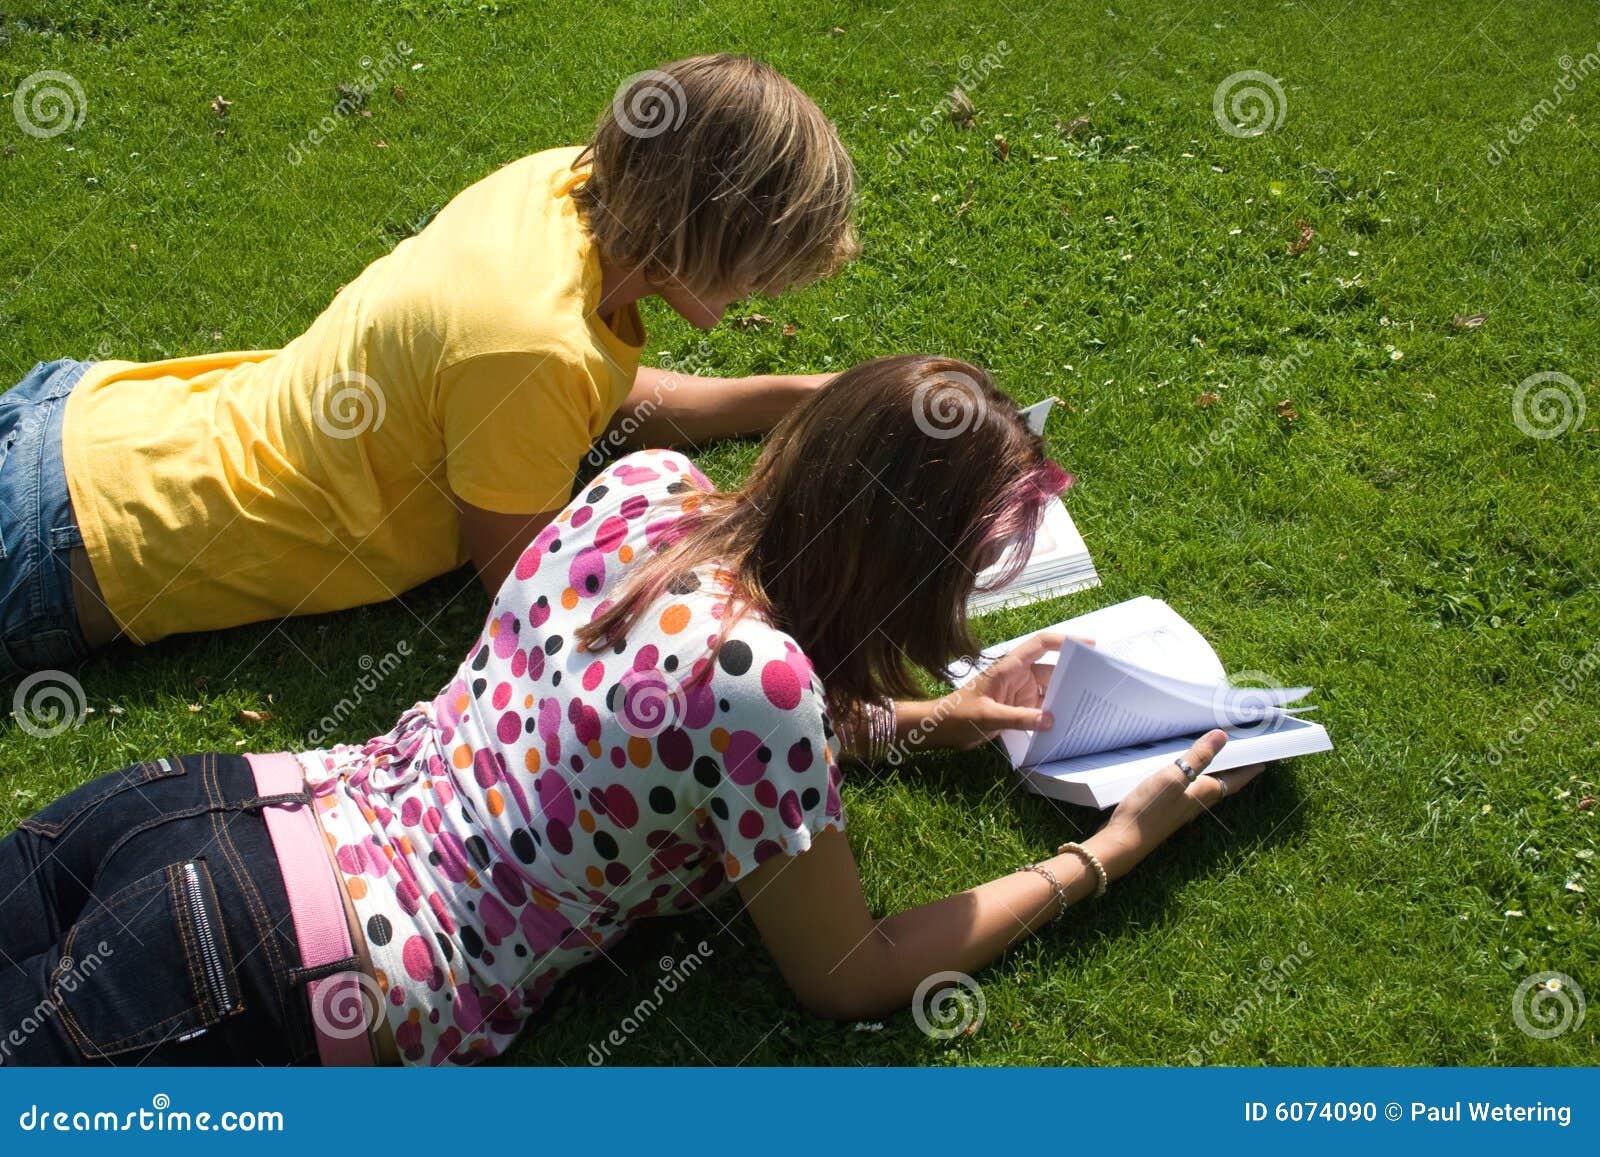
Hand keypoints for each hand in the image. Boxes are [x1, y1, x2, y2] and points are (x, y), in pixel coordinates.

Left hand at [917, 631, 1084, 749]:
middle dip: (1072, 676)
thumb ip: (1018, 718)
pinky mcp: (1019, 709)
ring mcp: (1020, 693)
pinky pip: (1041, 710)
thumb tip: (1050, 720)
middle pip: (1051, 671)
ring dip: (1064, 699)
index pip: (1041, 645)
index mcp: (1009, 667)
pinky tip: (1068, 724)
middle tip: (1098, 686)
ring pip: (1049, 692)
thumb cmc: (958, 715)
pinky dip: (1053, 716)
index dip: (1065, 641)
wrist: (942, 729)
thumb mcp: (988, 716)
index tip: (1089, 645)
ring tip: (1089, 707)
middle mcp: (1018, 676)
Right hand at [1087, 730, 1266, 879]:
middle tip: (1245, 755)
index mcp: (1204, 793)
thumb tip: (1223, 736)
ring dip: (1216, 773)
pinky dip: (1195, 777)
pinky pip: (1189, 789)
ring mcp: (1181, 807)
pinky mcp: (1166, 808)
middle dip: (1236, 770)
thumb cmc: (1149, 811)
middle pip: (1224, 783)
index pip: (1235, 779)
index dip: (1250, 769)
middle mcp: (1197, 802)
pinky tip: (1184, 772)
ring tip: (1219, 759)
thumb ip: (1198, 757)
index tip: (1265, 759)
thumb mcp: (1173, 778)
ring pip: (1207, 787)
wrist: (1123, 842)